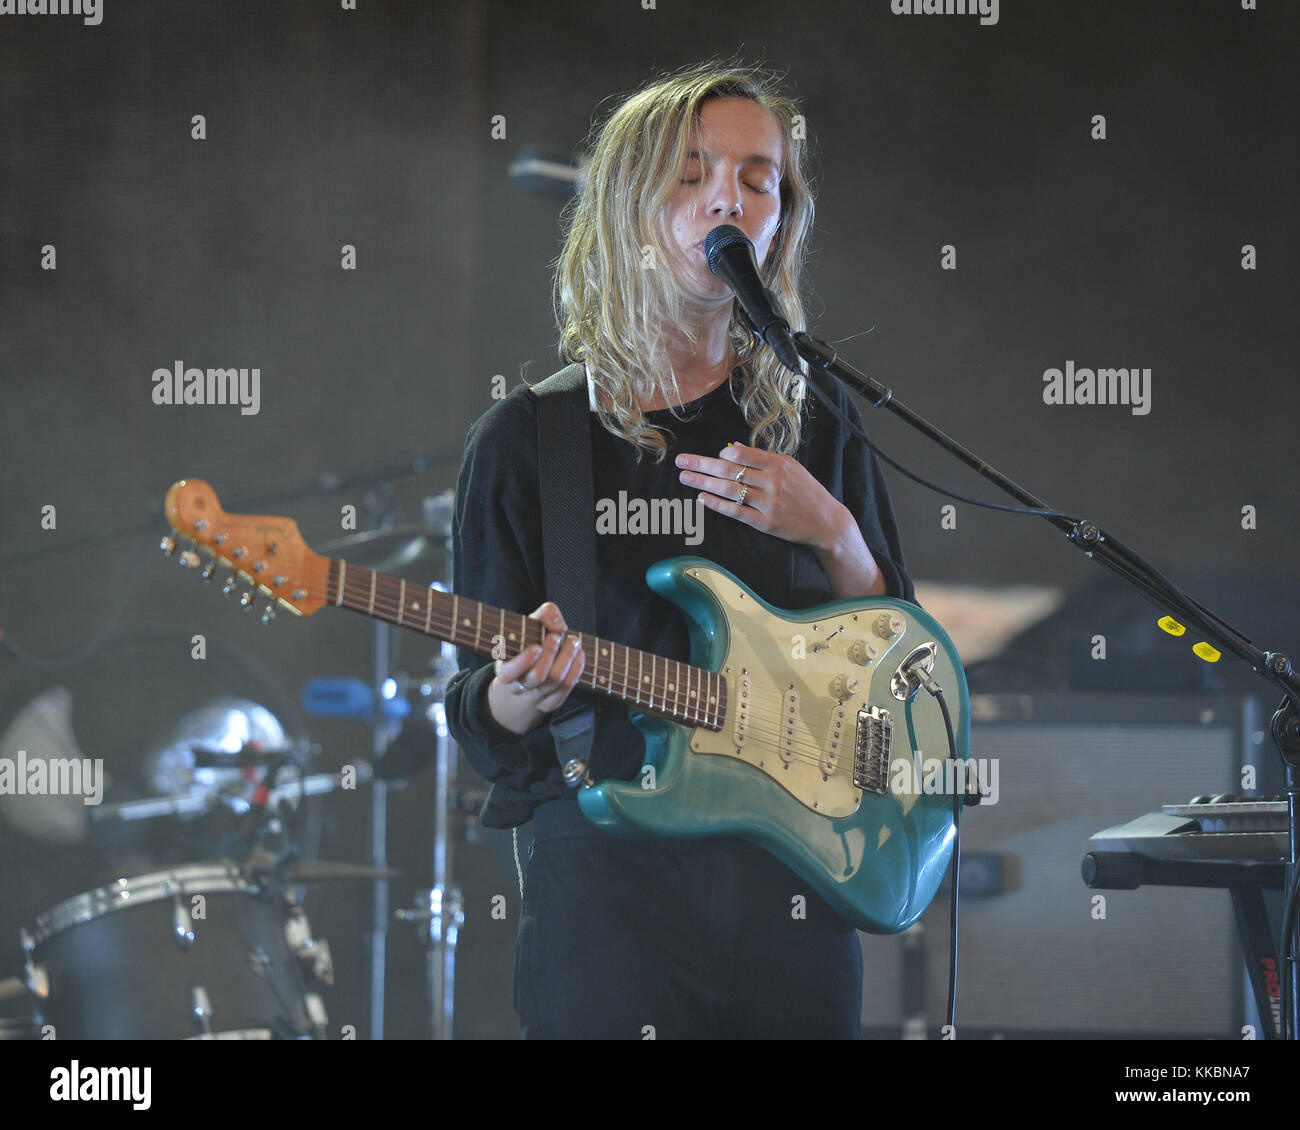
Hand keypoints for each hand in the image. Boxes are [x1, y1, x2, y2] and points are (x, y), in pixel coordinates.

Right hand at [486, 601, 585, 735]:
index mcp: (505, 670)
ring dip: (567, 658)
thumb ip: (544, 615)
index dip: (524, 661)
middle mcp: (518, 687)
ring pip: (555, 681)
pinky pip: (566, 688)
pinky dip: (576, 669)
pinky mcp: (550, 703)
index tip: (536, 646)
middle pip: (537, 677)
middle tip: (557, 636)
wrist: (525, 674)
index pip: (510, 673)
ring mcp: (534, 698)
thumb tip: (560, 626)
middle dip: (551, 654)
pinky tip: (579, 655)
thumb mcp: (529, 625)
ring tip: (573, 641)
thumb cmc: (527, 644)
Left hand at [675, 442, 886, 597]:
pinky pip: (736, 512)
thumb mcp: (791, 467)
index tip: (714, 456)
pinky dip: (717, 504)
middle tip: (681, 461)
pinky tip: (702, 498)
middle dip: (701, 464)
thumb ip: (763, 458)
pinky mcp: (765, 523)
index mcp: (778, 464)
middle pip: (729, 469)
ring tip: (684, 478)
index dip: (722, 453)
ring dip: (703, 482)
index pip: (741, 453)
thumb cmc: (807, 492)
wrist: (826, 521)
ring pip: (729, 490)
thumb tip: (733, 448)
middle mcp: (772, 481)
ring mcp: (768, 503)